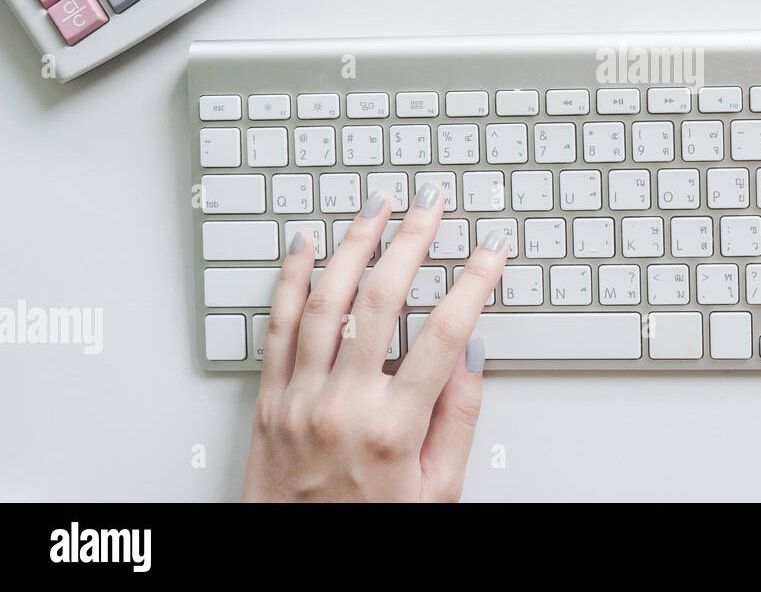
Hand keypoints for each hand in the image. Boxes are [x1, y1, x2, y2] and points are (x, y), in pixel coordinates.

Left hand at [241, 185, 505, 501]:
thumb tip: (470, 355)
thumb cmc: (368, 529)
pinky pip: (277, 327)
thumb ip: (457, 420)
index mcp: (391, 429)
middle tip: (433, 205)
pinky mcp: (269, 400)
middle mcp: (341, 405)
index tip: (491, 251)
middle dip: (412, 242)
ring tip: (376, 208)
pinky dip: (291, 280)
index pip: (443, 334)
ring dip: (353, 244)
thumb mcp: (435, 490)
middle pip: (380, 300)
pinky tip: (305, 247)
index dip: (473, 283)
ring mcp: (299, 398)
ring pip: (325, 301)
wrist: (295, 564)